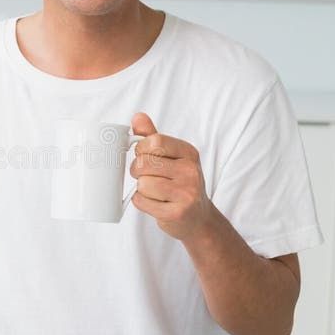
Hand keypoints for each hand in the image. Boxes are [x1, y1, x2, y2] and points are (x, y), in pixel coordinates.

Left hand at [129, 112, 212, 241]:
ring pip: (143, 184)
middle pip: (145, 163)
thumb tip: (138, 116)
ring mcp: (186, 193)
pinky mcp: (177, 212)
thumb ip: (153, 137)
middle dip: (137, 170)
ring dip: (140, 188)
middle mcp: (190, 171)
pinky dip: (141, 202)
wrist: (198, 218)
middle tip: (144, 176)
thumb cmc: (181, 184)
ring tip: (153, 191)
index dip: (141, 149)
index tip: (142, 155)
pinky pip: (142, 201)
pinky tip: (154, 202)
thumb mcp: (172, 158)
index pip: (156, 142)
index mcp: (189, 153)